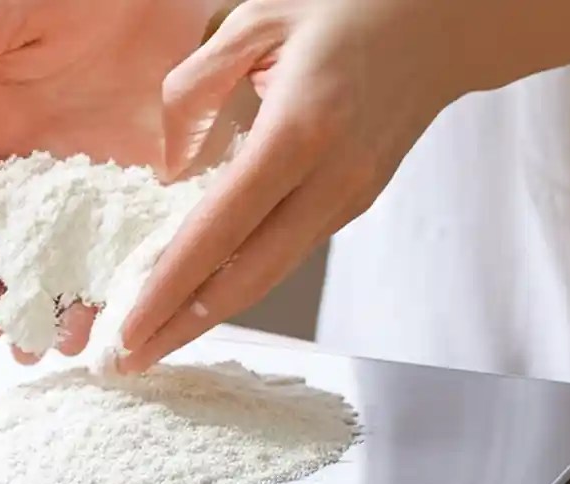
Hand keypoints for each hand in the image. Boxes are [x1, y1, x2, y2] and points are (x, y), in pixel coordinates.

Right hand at [0, 0, 219, 363]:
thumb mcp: (6, 9)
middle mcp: (28, 155)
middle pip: (4, 235)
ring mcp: (83, 172)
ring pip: (62, 250)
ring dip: (55, 299)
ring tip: (51, 345)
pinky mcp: (136, 178)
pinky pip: (122, 236)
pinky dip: (117, 276)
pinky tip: (115, 312)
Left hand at [115, 0, 468, 372]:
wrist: (443, 24)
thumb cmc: (348, 9)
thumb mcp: (257, 19)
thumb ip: (195, 86)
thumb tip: (169, 168)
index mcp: (300, 129)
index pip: (220, 228)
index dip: (170, 284)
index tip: (126, 327)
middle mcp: (331, 179)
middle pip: (249, 278)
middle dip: (183, 326)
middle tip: (127, 362)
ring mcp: (349, 198)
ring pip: (271, 274)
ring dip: (209, 313)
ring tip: (155, 338)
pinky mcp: (354, 203)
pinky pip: (287, 252)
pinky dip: (240, 280)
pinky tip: (200, 292)